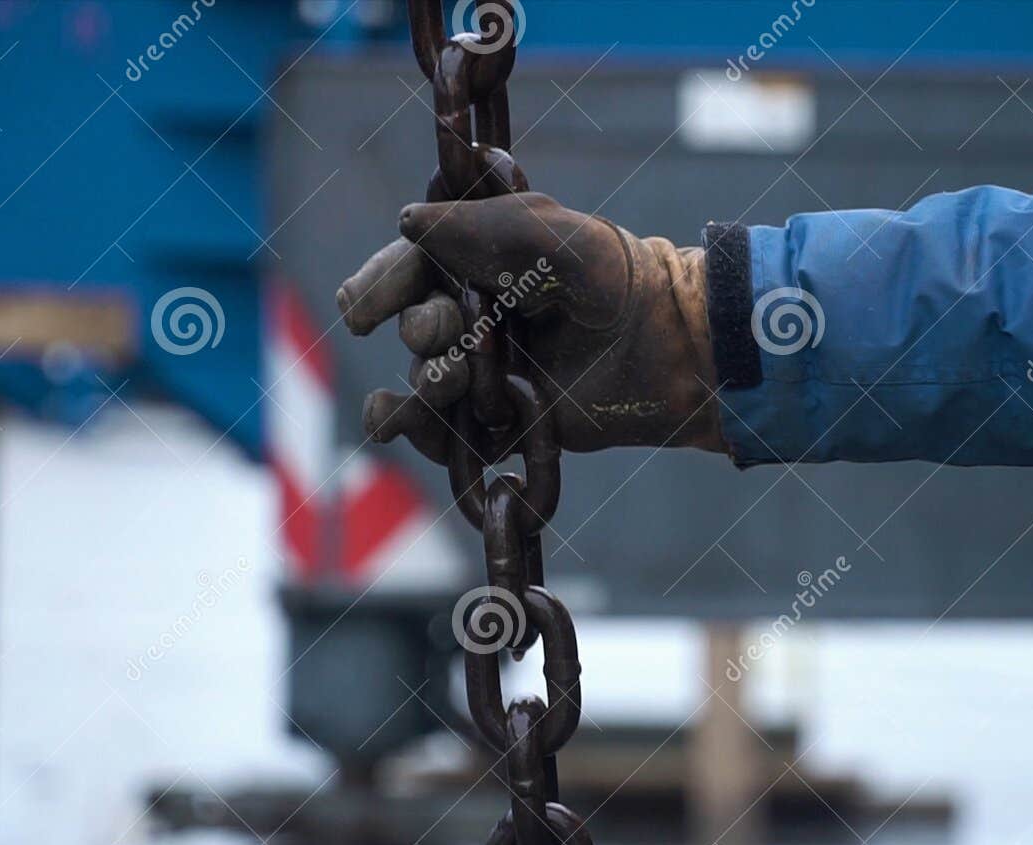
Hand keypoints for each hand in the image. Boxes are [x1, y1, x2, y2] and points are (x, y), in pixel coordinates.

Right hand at [338, 192, 724, 461]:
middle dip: (416, 327)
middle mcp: (478, 316)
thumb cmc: (617, 279)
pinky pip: (444, 433)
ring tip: (451, 378)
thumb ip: (481, 225)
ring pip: (424, 380)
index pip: (411, 270)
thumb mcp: (552, 234)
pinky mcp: (503, 422)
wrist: (668, 347)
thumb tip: (408, 223)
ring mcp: (489, 373)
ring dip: (423, 381)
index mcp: (482, 262)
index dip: (381, 285)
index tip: (363, 306)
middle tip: (442, 330)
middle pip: (413, 326)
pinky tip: (397, 421)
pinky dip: (416, 429)